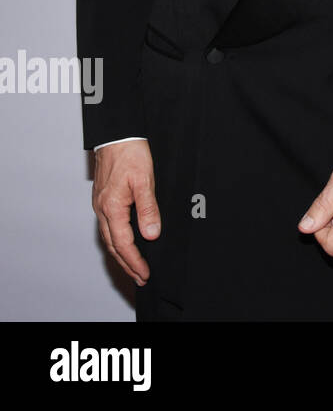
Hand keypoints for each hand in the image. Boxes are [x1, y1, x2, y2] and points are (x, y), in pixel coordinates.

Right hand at [92, 139, 159, 286]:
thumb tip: (151, 234)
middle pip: (113, 245)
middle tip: (140, 278)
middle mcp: (102, 209)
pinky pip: (109, 227)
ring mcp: (100, 205)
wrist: (117, 136)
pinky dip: (117, 241)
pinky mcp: (103, 200)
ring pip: (109, 238)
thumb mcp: (144, 181)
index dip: (135, 260)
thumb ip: (148, 209)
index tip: (145, 273)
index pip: (123, 243)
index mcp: (112, 207)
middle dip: (127, 264)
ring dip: (121, 254)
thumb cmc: (130, 154)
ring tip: (134, 267)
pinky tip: (126, 243)